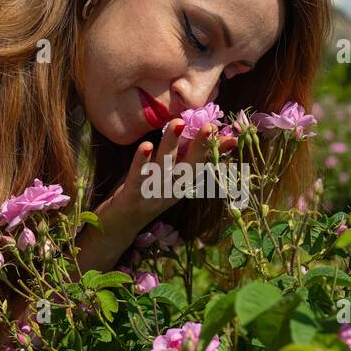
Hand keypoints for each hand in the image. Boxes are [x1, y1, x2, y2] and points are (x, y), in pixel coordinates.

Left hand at [95, 118, 237, 240]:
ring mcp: (152, 194)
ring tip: (176, 123)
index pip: (201, 164)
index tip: (231, 137)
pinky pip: (137, 177)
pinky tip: (146, 146)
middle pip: (188, 167)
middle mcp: (171, 190)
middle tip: (209, 127)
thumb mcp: (169, 177)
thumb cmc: (145, 194)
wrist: (119, 227)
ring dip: (170, 144)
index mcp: (181, 185)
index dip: (214, 151)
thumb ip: (186, 157)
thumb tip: (211, 138)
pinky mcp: (132, 196)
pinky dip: (141, 163)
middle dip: (199, 146)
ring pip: (164, 167)